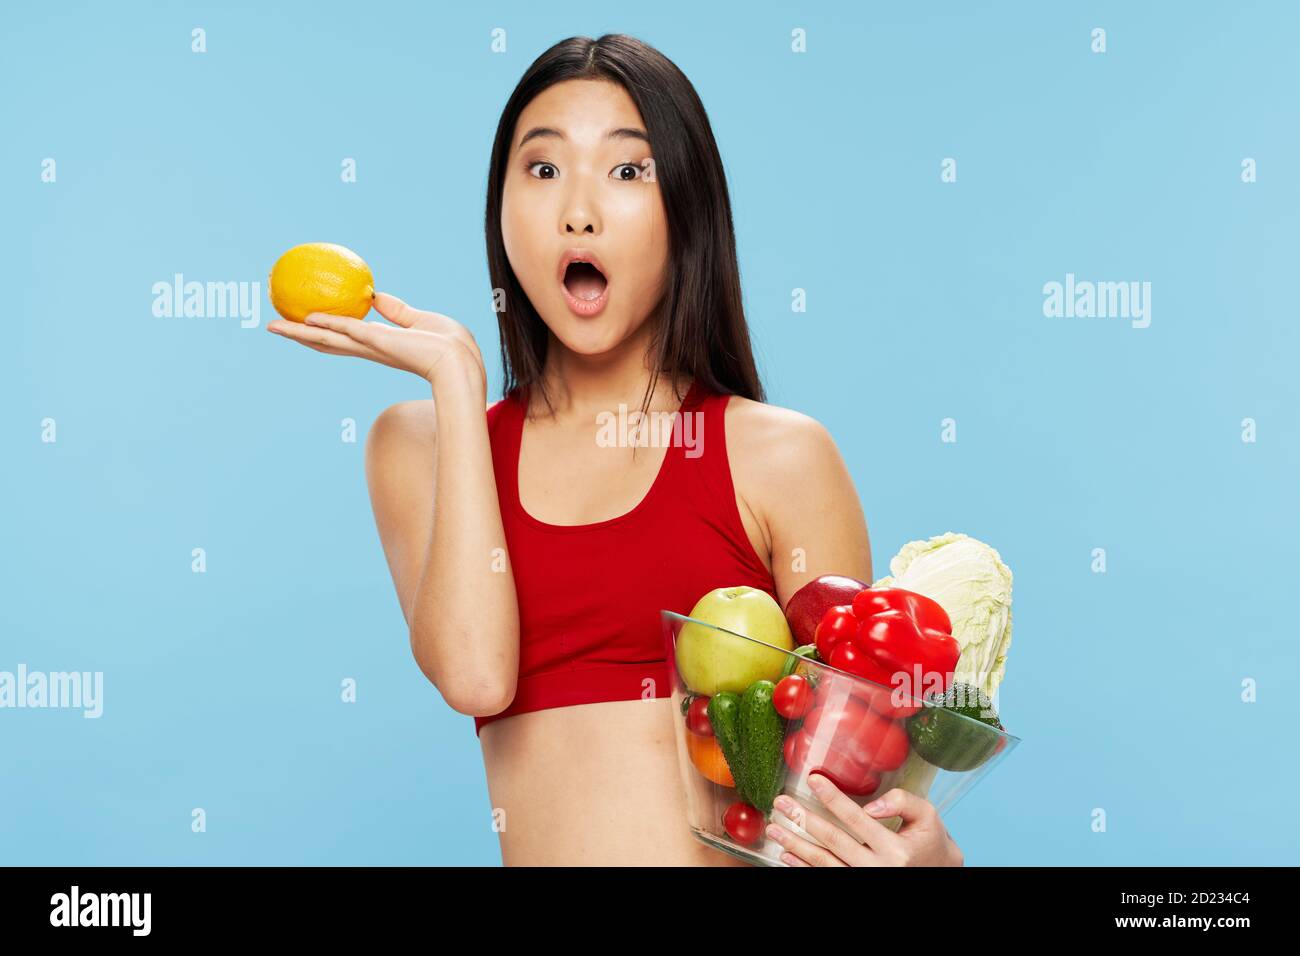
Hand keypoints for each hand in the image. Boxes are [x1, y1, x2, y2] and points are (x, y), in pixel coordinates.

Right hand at [266, 292, 485, 385]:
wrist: (462, 362)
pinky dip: (328, 324)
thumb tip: (374, 296)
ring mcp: (373, 346)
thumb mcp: (418, 320)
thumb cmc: (449, 345)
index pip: (342, 339)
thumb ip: (396, 311)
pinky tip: (307, 319)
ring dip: (299, 332)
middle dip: (298, 336)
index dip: (320, 332)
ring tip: (273, 325)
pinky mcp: (380, 341)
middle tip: (272, 326)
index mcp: (379, 345)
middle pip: (325, 343)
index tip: (300, 322)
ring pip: (328, 339)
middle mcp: (370, 349)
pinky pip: (348, 330)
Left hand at [765, 773, 962, 866]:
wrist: (937, 873)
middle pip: (833, 842)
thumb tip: (871, 806)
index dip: (833, 798)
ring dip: (795, 845)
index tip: (813, 779)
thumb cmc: (930, 843)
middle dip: (803, 820)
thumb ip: (903, 803)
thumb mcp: (927, 817)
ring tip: (775, 828)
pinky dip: (801, 867)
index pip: (857, 819)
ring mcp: (864, 881)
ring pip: (823, 863)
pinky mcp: (854, 887)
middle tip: (781, 803)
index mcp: (895, 849)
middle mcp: (878, 869)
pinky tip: (785, 854)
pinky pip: (824, 877)